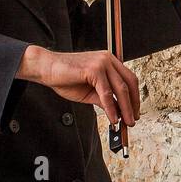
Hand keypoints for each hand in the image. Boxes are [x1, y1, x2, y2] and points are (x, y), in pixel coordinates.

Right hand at [18, 45, 140, 125]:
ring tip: (126, 122)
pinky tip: (113, 117)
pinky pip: (106, 93)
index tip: (134, 111)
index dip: (134, 97)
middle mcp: (108, 59)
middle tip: (133, 119)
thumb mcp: (90, 91)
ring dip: (125, 108)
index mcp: (109, 61)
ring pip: (120, 88)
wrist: (46, 68)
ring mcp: (102, 63)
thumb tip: (118, 111)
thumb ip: (104, 99)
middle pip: (129, 83)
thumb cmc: (65, 78)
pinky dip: (111, 107)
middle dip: (133, 104)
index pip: (129, 79)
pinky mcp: (94, 70)